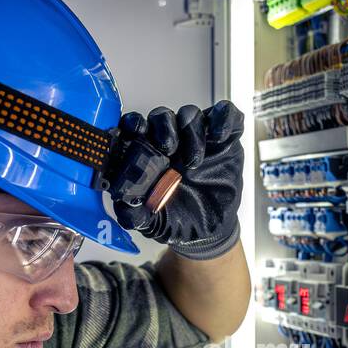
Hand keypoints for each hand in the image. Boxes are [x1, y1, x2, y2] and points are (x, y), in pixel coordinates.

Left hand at [108, 101, 243, 259]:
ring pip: (190, 114)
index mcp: (148, 155)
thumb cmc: (179, 221)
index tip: (135, 130)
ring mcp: (198, 137)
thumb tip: (122, 207)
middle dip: (164, 127)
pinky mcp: (225, 137)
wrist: (212, 232)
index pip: (135, 127)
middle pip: (162, 116)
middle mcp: (171, 141)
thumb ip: (135, 215)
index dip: (133, 124)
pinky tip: (220, 136)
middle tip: (169, 149)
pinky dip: (223, 119)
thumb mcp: (153, 223)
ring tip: (194, 162)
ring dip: (192, 131)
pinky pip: (225, 114)